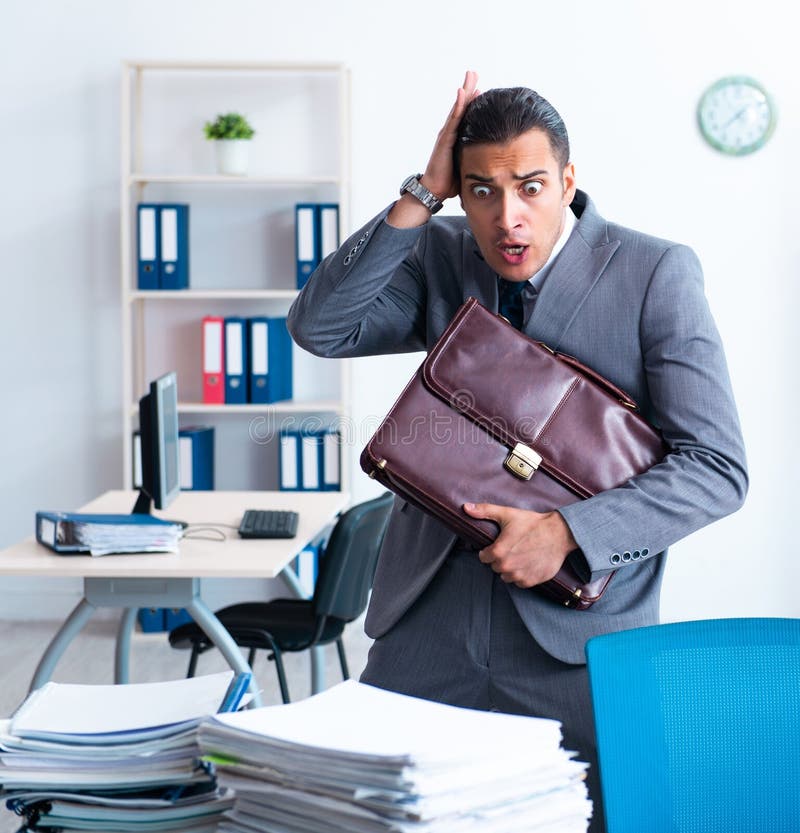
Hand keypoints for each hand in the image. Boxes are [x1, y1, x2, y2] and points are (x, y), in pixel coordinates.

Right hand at [421, 70, 479, 200]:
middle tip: (473, 73)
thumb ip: (474, 157)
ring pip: (457, 108)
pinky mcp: (445, 139)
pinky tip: (462, 92)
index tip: (480, 87)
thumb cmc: (449, 181)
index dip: (472, 101)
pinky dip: (458, 105)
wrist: (434, 190)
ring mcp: (446, 134)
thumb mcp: (466, 164)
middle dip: (468, 89)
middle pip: (461, 106)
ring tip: (470, 75)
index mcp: (456, 137)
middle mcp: (450, 132)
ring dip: (464, 91)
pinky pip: (453, 119)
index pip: (465, 115)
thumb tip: (490, 160)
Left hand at [463, 502, 576, 587]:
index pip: (484, 558)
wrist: (559, 533)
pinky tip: (528, 562)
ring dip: (510, 568)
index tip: (498, 544)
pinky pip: (520, 582)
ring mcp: (520, 576)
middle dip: (500, 558)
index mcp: (499, 552)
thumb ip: (484, 511)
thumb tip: (466, 508)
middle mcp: (507, 567)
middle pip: (495, 567)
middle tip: (512, 547)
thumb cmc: (533, 523)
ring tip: (520, 554)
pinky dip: (522, 575)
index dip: (489, 550)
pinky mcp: (531, 581)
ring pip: (506, 576)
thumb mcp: (507, 514)